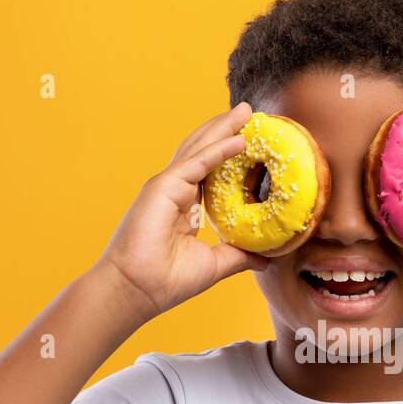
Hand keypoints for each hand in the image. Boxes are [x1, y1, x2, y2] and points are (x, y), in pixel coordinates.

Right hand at [95, 101, 267, 319]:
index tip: (251, 139)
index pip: (210, 171)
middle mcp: (174, 191)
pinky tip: (238, 139)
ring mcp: (166, 186)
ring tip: (245, 112)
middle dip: (226, 129)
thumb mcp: (214, 265)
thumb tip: (266, 259)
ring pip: (199, 149)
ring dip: (222, 129)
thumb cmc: (166, 282)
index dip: (229, 154)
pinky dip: (217, 150)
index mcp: (184, 207)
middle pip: (204, 151)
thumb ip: (239, 257)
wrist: (136, 291)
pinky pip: (196, 163)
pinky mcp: (162, 188)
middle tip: (250, 112)